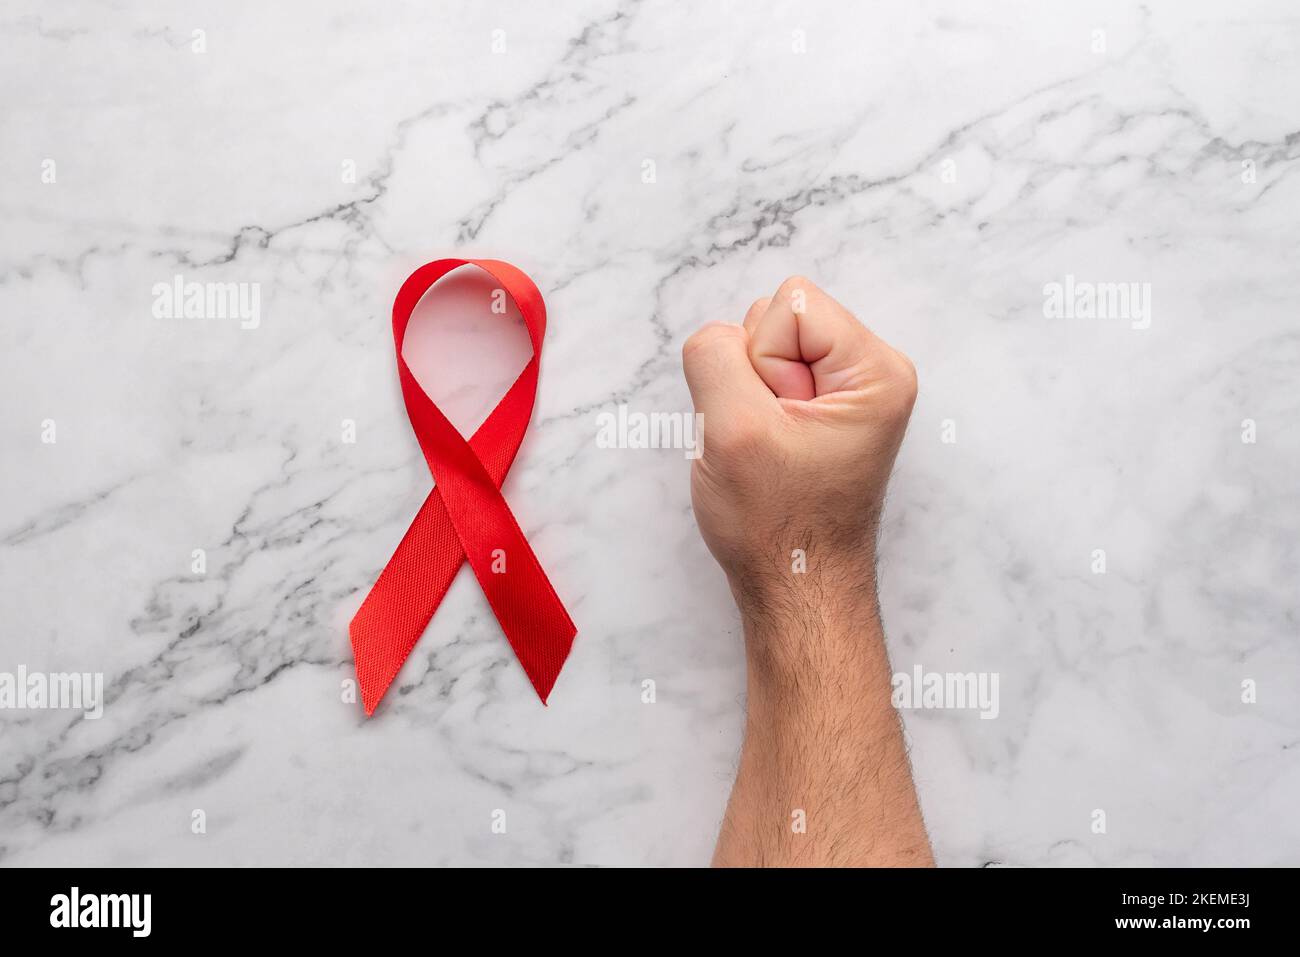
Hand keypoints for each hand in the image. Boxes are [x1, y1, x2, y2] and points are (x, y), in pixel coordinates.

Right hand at [682, 276, 917, 622]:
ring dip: (744, 399)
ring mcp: (844, 394)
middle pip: (776, 319)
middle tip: (767, 442)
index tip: (773, 423)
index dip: (759, 359)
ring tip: (765, 452)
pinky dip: (747, 414)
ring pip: (761, 350)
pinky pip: (759, 380)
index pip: (789, 303)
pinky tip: (763, 455)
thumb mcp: (733, 430)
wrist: (796, 589)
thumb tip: (715, 338)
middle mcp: (871, 373)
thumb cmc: (778, 525)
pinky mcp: (818, 412)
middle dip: (751, 376)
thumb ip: (715, 357)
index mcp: (876, 371)